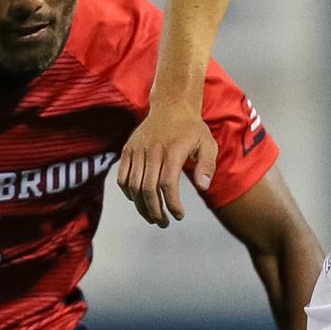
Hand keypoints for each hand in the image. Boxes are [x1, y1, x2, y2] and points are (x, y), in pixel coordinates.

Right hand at [115, 100, 216, 226]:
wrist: (171, 106)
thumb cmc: (192, 129)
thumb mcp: (208, 144)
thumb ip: (207, 165)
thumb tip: (203, 186)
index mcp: (172, 150)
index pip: (167, 184)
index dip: (172, 204)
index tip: (179, 215)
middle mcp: (152, 150)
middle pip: (147, 189)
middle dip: (155, 211)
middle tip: (164, 223)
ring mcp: (137, 150)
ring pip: (133, 186)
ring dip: (141, 207)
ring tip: (153, 217)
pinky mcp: (128, 150)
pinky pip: (122, 177)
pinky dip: (128, 193)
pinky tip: (139, 201)